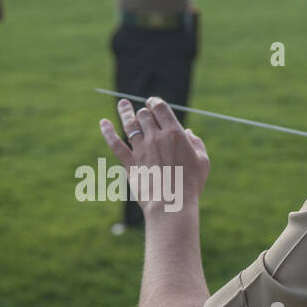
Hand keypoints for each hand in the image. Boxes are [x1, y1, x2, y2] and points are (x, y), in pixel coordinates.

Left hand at [100, 97, 208, 216]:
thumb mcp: (202, 161)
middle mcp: (156, 137)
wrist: (172, 204)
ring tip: (123, 104)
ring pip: (130, 124)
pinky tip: (103, 123)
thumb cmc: (190, 184)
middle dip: (144, 112)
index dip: (155, 102)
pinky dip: (108, 132)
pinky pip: (115, 144)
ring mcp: (141, 149)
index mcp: (175, 133)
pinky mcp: (130, 163)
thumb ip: (196, 143)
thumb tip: (188, 133)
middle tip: (145, 114)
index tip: (153, 102)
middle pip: (145, 115)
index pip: (161, 108)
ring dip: (126, 112)